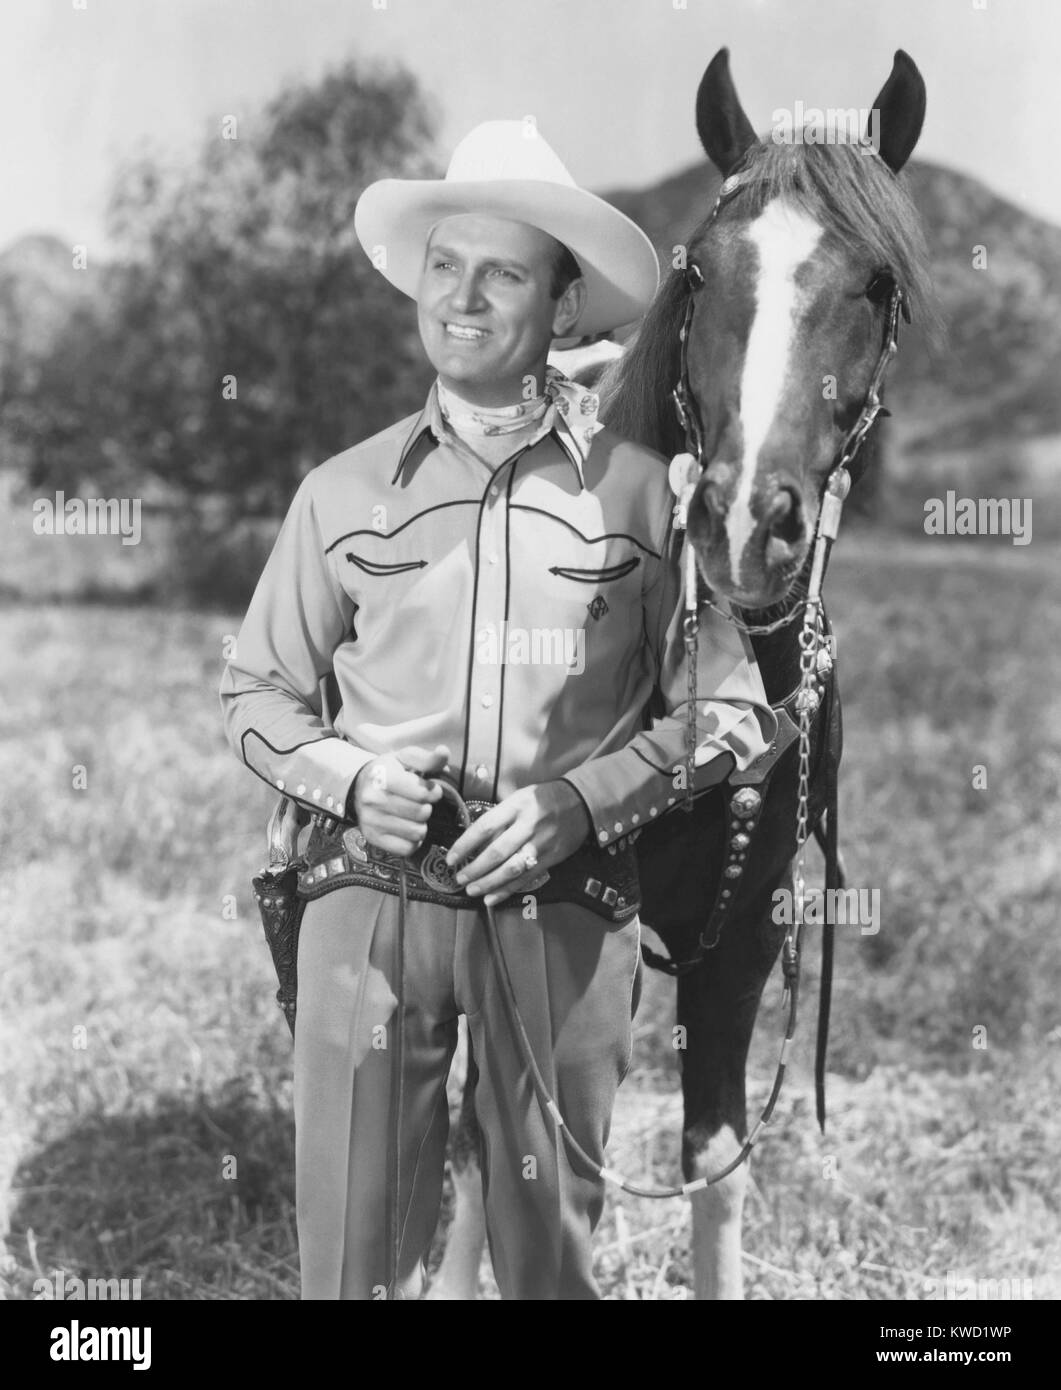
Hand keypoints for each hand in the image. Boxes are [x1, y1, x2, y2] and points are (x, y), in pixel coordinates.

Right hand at [352, 744, 448, 855]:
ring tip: (413, 815)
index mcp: (381, 776)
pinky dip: (413, 841)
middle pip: (422, 813)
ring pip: (417, 833)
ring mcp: (371, 821)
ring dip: (421, 824)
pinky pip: (407, 849)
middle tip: (419, 803)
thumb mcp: (405, 758)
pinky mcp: (373, 838)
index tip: (429, 789)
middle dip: (427, 807)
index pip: (422, 793)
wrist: (358, 787)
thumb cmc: (388, 771)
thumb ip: (427, 757)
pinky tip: (407, 828)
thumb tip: (444, 751)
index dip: (433, 791)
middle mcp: (372, 799)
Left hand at [445, 780, 591, 907]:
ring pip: (511, 869)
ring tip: (472, 891)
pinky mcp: (550, 859)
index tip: (451, 858)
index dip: (465, 845)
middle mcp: (528, 825)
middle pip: (496, 852)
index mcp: (517, 806)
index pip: (485, 827)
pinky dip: (507, 890)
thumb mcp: (520, 797)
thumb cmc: (544, 797)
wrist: (582, 802)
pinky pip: (526, 878)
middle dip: (475, 869)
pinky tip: (492, 898)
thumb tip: (474, 840)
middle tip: (459, 879)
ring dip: (489, 883)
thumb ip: (500, 816)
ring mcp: (541, 844)